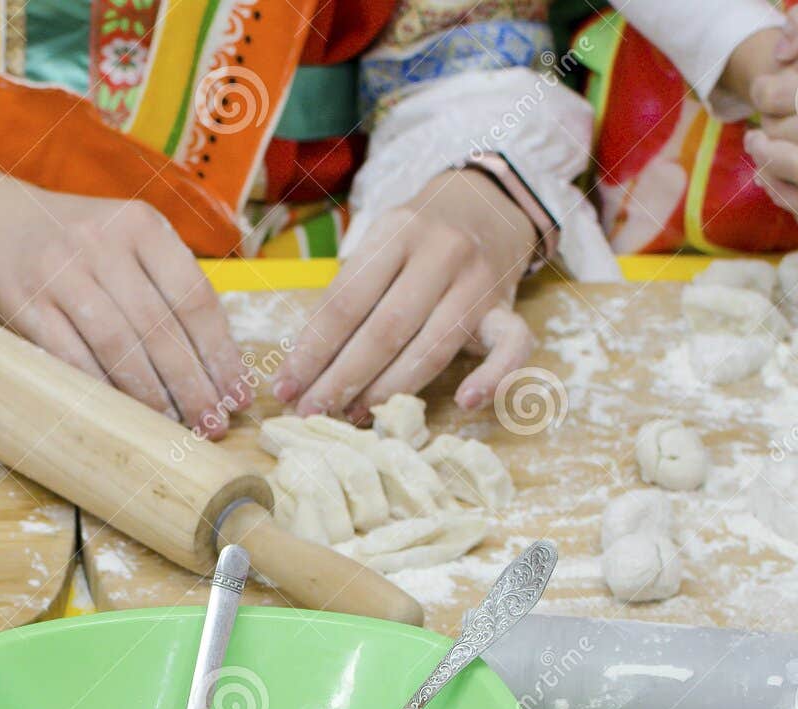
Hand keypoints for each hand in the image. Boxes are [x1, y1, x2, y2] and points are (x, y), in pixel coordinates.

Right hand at [0, 169, 246, 438]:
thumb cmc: (86, 248)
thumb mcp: (133, 244)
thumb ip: (174, 288)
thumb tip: (224, 369)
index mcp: (142, 226)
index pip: (194, 298)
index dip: (220, 353)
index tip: (237, 394)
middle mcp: (101, 242)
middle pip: (159, 327)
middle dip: (192, 384)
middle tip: (213, 423)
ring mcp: (59, 271)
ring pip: (117, 345)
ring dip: (152, 394)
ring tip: (176, 425)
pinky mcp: (25, 301)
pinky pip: (71, 357)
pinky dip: (103, 390)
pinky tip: (127, 414)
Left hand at [271, 168, 537, 417]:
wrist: (488, 204)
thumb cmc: (418, 238)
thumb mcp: (382, 244)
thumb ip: (353, 292)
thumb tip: (307, 366)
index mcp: (397, 232)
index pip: (345, 302)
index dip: (311, 351)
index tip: (285, 389)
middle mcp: (441, 252)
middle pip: (385, 329)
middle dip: (342, 378)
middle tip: (311, 412)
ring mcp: (479, 280)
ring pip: (433, 346)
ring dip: (390, 389)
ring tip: (355, 415)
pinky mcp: (509, 307)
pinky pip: (512, 348)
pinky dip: (493, 377)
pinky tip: (467, 402)